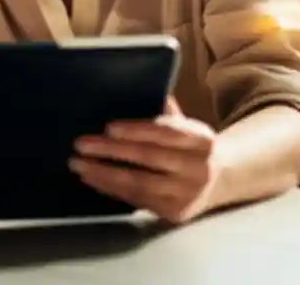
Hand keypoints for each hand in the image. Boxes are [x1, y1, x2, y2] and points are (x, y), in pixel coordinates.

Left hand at [70, 98, 221, 223]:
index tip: (109, 128)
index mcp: (202, 139)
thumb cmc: (190, 145)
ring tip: (78, 165)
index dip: (137, 130)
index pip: (166, 132)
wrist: (221, 180)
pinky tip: (92, 179)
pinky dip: (111, 189)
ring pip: (140, 183)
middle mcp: (198, 168)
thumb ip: (164, 111)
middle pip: (149, 157)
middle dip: (111, 151)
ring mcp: (187, 193)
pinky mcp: (174, 212)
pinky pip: (137, 200)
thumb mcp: (186, 125)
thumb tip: (133, 87)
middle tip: (81, 145)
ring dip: (104, 174)